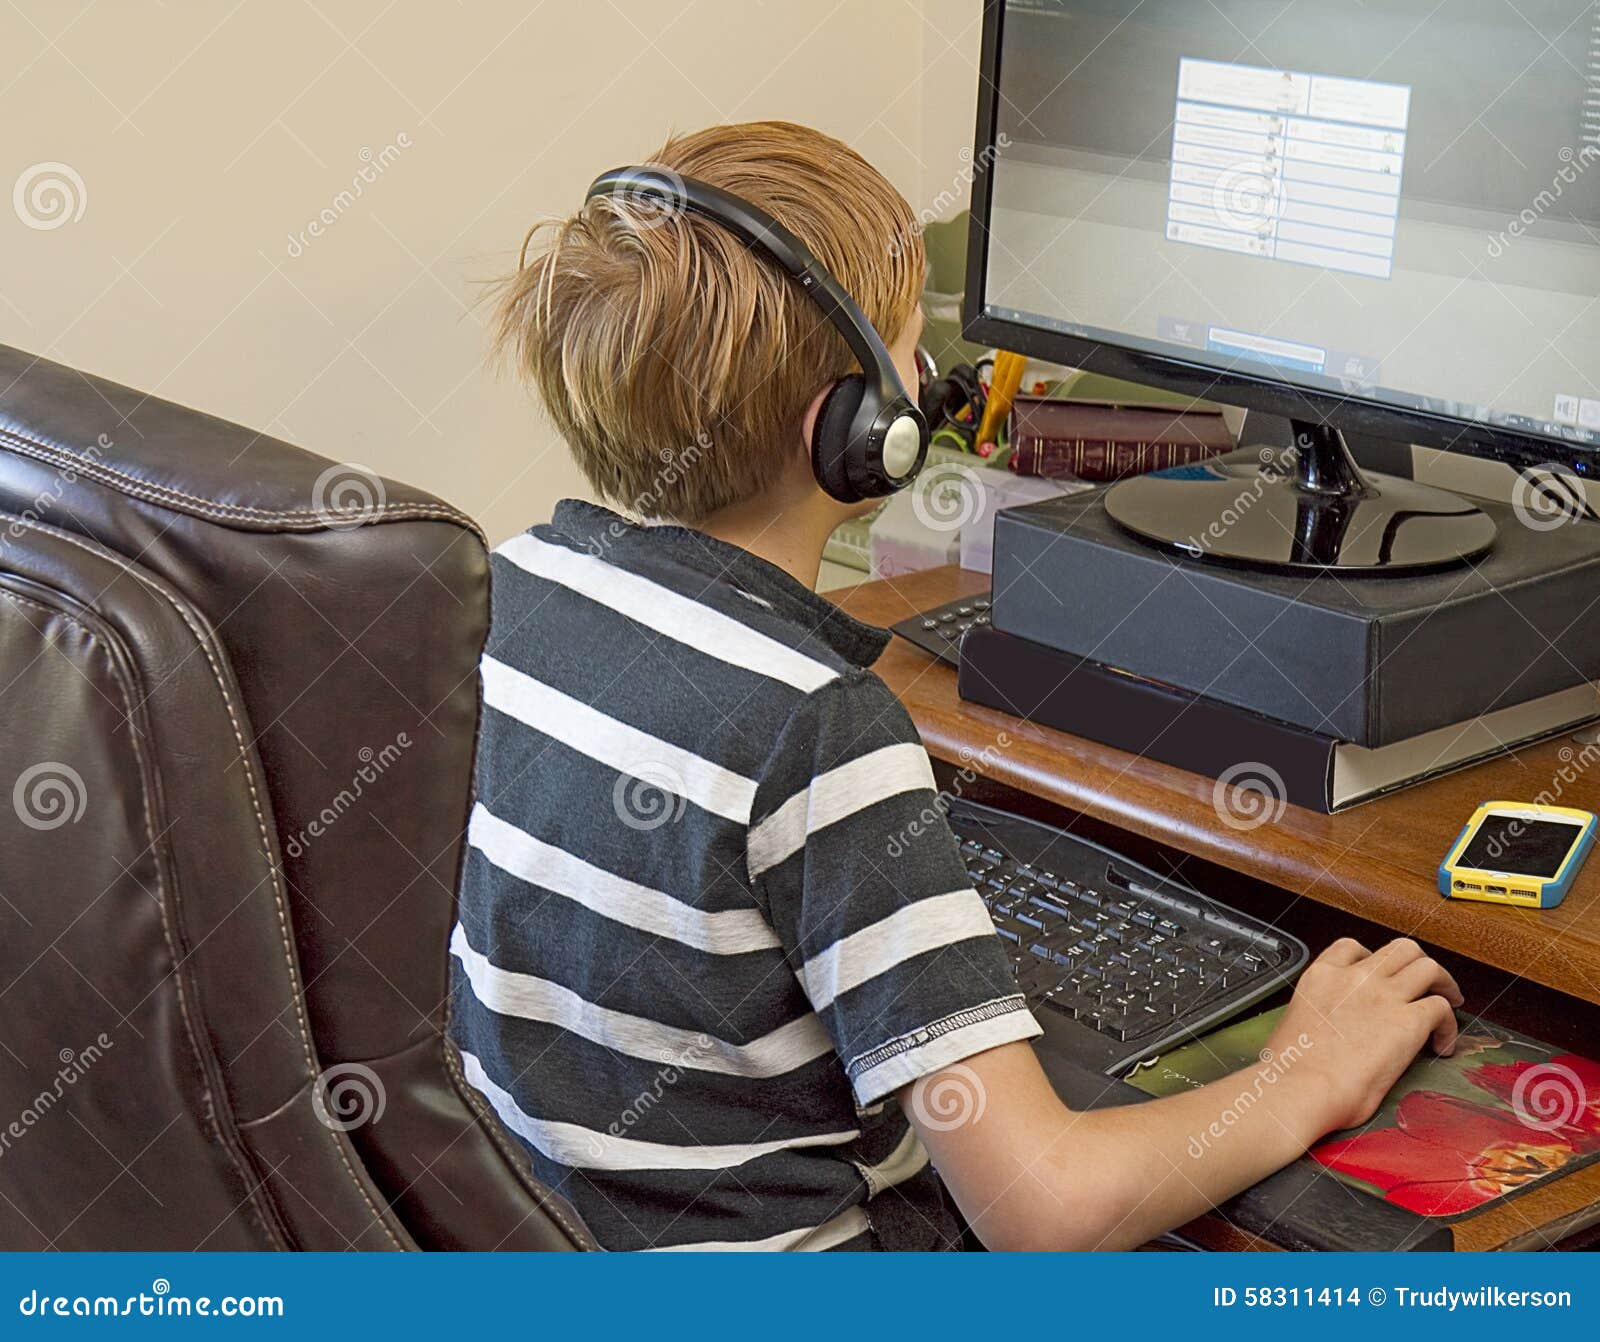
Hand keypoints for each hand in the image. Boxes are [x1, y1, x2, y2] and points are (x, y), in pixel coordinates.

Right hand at [1271, 937, 1463, 1136]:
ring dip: (1443, 983)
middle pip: (1400, 949)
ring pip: (1428, 967)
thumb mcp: (1294, 1024)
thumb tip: (1325, 1031)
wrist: (1301, 1086)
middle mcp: (1355, 978)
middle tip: (1426, 984)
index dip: (1374, 958)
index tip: (1382, 975)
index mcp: (1321, 977)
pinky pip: (1441, 1009)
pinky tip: (1443, 1044)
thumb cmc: (1291, 1068)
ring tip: (1448, 1001)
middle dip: (1417, 964)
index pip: (1352, 947)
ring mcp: (1384, 996)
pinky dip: (1449, 1025)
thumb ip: (1317, 1015)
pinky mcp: (1409, 1022)